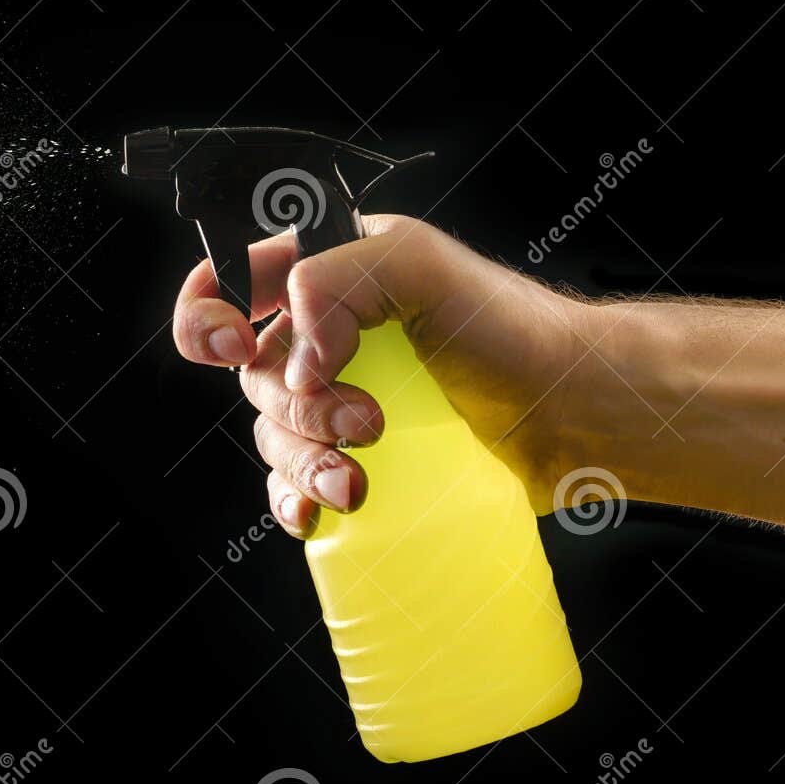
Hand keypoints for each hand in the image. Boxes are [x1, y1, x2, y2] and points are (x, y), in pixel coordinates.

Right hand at [173, 214, 594, 536]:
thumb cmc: (513, 331)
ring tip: (362, 480)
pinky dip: (294, 502)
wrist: (576, 416)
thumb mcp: (425, 269)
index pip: (232, 281)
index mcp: (330, 275)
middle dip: (300, 407)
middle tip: (368, 421)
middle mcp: (327, 338)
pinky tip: (320, 514)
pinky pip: (293, 487)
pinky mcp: (358, 463)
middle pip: (253, 375)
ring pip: (273, 438)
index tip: (234, 345)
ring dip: (304, 463)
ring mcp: (341, 405)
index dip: (208, 313)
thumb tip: (298, 355)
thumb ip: (340, 278)